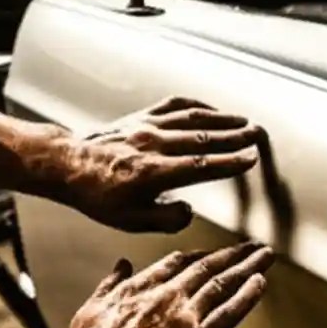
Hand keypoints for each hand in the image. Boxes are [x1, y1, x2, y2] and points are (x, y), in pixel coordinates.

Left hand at [42, 97, 262, 232]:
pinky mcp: (141, 117)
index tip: (251, 159)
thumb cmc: (98, 195)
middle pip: (202, 137)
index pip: (199, 166)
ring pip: (192, 118)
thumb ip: (165, 220)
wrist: (68, 165)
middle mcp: (152, 145)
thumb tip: (188, 211)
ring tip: (244, 122)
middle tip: (258, 136)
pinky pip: (174, 106)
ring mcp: (146, 126)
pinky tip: (212, 109)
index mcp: (151, 173)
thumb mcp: (129, 221)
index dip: (228, 162)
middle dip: (234, 136)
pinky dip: (197, 106)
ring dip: (222, 119)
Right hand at [58, 242, 273, 327]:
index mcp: (141, 288)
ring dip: (247, 266)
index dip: (200, 256)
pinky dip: (248, 295)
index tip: (214, 253)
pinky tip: (261, 282)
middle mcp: (166, 296)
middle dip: (232, 254)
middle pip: (207, 267)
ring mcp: (185, 317)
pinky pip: (230, 312)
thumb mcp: (92, 309)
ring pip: (223, 283)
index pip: (178, 263)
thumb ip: (110, 285)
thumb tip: (122, 264)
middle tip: (250, 246)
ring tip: (264, 254)